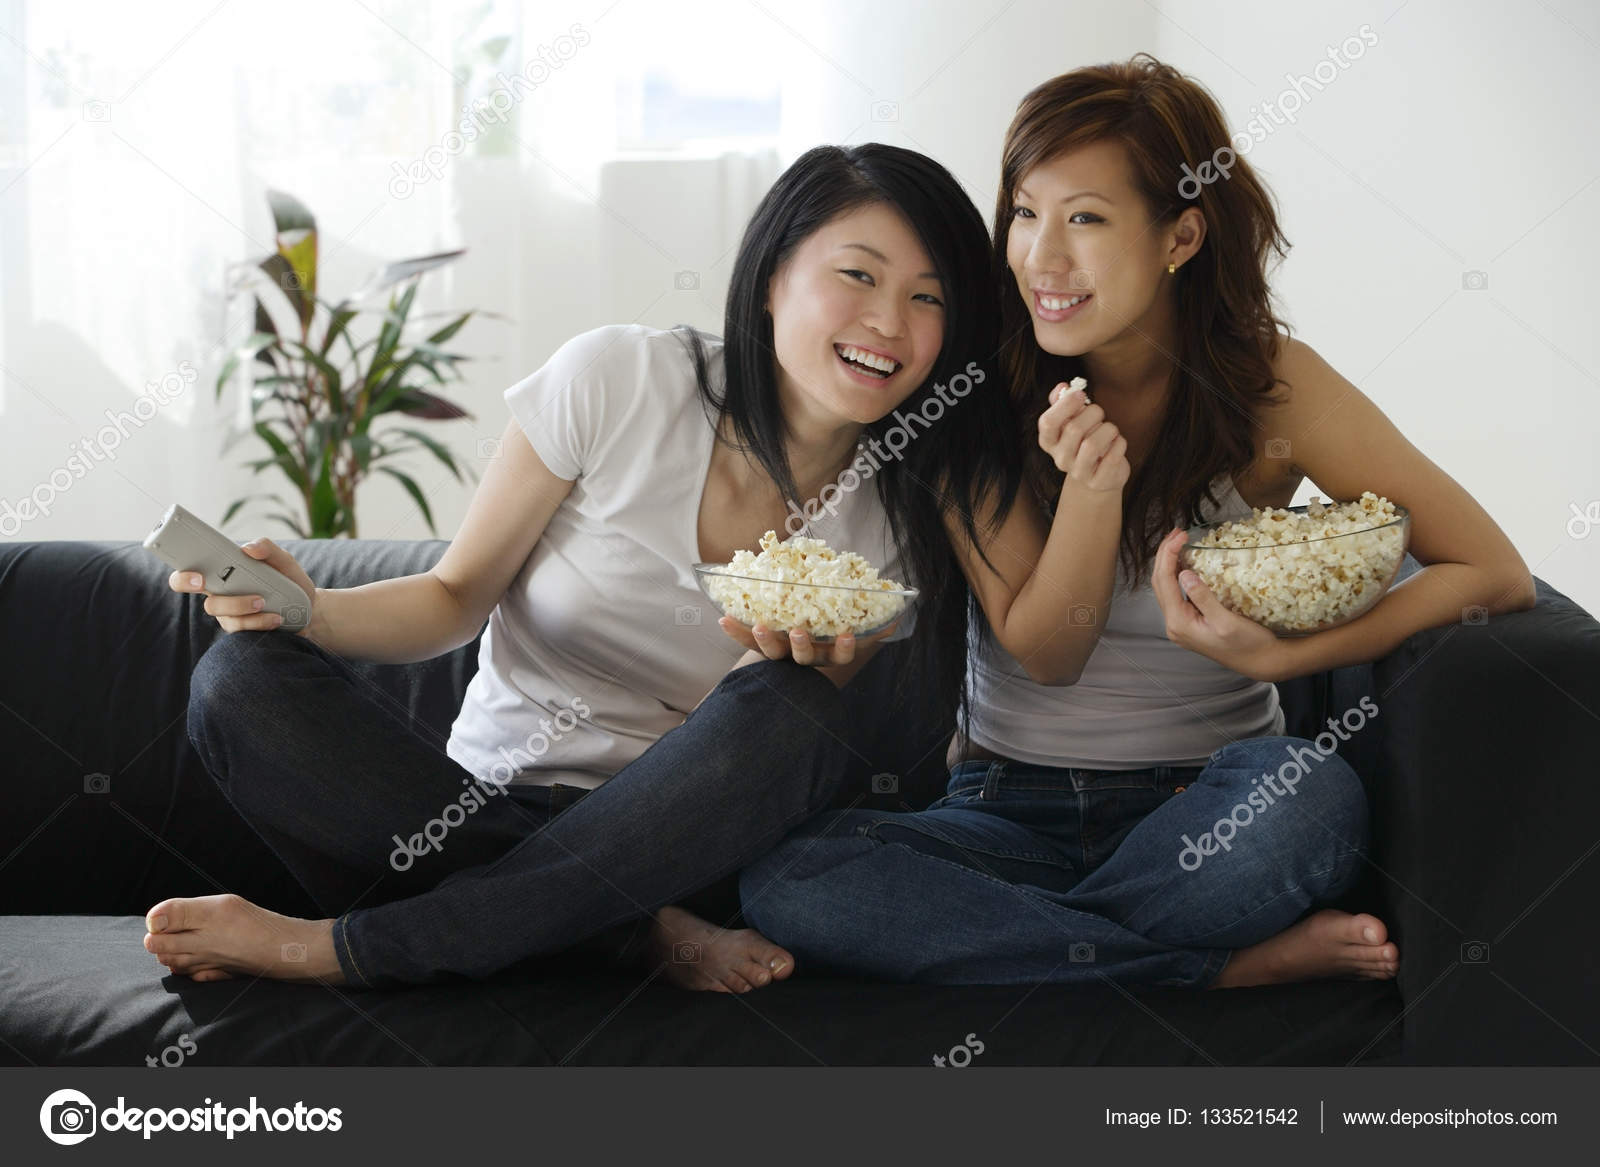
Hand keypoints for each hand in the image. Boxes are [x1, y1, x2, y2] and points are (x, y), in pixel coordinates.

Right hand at [167, 537, 316, 635]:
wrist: (308, 608)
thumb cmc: (289, 580)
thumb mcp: (283, 560)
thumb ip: (268, 549)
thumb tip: (248, 549)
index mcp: (222, 572)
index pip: (190, 572)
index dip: (183, 575)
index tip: (196, 576)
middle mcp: (220, 593)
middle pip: (196, 594)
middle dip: (203, 592)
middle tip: (212, 585)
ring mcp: (228, 614)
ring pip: (220, 612)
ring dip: (241, 606)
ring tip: (264, 602)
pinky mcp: (241, 630)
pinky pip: (241, 629)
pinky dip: (259, 622)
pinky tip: (276, 617)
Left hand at [716, 616, 897, 666]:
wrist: (797, 638)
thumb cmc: (829, 629)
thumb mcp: (851, 630)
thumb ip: (870, 628)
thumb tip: (895, 620)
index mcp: (828, 653)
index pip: (840, 656)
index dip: (844, 648)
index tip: (847, 636)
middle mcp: (805, 657)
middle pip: (804, 657)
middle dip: (802, 645)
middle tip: (799, 632)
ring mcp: (782, 653)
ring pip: (774, 653)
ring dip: (766, 640)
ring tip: (760, 625)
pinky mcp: (760, 647)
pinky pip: (746, 642)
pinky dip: (735, 631)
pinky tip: (723, 618)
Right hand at [1038, 381, 1128, 493]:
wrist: (1099, 475)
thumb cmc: (1085, 441)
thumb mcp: (1072, 421)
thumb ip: (1063, 402)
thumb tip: (1063, 387)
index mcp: (1049, 442)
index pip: (1047, 422)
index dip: (1065, 405)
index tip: (1081, 395)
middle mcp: (1060, 459)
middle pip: (1074, 429)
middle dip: (1093, 413)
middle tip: (1100, 413)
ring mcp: (1078, 473)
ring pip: (1092, 444)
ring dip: (1108, 429)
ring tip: (1110, 430)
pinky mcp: (1098, 482)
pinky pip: (1112, 457)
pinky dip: (1119, 444)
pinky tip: (1118, 443)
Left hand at [1150, 528, 1285, 680]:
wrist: (1261, 662)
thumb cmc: (1248, 644)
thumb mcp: (1226, 621)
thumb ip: (1203, 598)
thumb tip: (1184, 573)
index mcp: (1179, 623)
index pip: (1164, 581)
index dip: (1169, 555)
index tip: (1181, 535)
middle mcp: (1175, 624)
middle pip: (1160, 582)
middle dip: (1166, 554)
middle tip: (1178, 532)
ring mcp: (1181, 623)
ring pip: (1166, 587)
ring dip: (1170, 563)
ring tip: (1179, 541)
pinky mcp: (1191, 621)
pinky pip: (1177, 593)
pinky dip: (1178, 574)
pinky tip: (1186, 562)